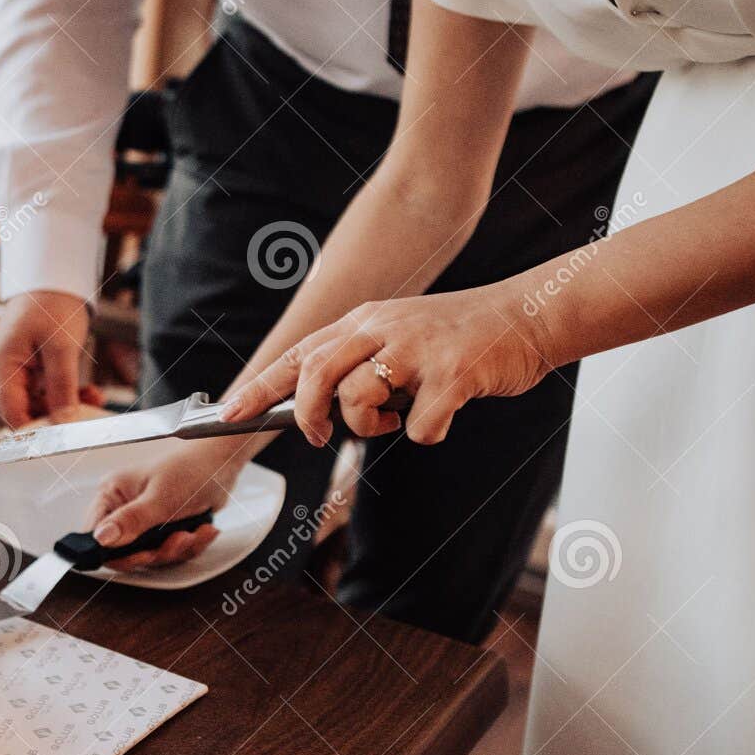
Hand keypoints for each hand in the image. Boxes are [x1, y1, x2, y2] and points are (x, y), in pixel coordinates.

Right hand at [0, 290, 96, 427]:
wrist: (55, 276)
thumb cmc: (52, 304)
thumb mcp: (61, 347)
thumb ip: (61, 388)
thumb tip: (63, 425)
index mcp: (2, 369)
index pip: (14, 418)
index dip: (38, 433)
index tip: (68, 438)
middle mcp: (6, 374)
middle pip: (27, 414)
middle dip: (58, 418)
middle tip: (89, 417)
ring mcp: (19, 371)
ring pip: (42, 405)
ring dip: (67, 406)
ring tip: (94, 398)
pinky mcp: (34, 368)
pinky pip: (49, 392)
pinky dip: (68, 394)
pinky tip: (90, 391)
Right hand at [86, 439, 240, 570]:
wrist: (222, 464)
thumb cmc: (191, 469)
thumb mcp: (160, 498)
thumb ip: (131, 520)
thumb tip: (101, 538)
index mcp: (113, 494)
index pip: (96, 534)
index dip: (114, 552)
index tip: (141, 554)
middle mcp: (124, 509)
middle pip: (125, 552)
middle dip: (156, 552)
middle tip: (176, 540)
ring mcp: (144, 521)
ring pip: (151, 555)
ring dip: (177, 549)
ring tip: (193, 531)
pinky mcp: (163, 530)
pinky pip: (170, 553)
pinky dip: (189, 546)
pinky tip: (201, 530)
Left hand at [221, 284, 553, 446]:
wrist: (527, 317)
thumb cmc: (460, 338)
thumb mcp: (399, 337)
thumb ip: (361, 364)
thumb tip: (324, 411)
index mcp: (365, 321)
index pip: (298, 354)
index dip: (259, 387)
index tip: (227, 414)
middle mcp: (384, 328)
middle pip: (315, 373)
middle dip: (305, 414)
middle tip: (315, 437)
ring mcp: (418, 350)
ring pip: (358, 400)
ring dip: (368, 426)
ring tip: (394, 417)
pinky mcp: (453, 375)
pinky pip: (419, 425)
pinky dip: (426, 433)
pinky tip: (442, 417)